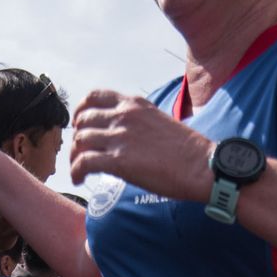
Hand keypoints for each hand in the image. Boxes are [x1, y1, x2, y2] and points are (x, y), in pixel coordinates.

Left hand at [67, 89, 211, 200]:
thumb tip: (124, 135)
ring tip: (78, 170)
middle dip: (76, 137)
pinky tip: (79, 180)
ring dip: (74, 157)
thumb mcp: (159, 121)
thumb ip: (137, 122)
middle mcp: (124, 116)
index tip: (80, 123)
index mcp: (134, 104)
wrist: (202, 166)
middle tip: (79, 152)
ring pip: (80, 141)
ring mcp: (120, 137)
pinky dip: (76, 172)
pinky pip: (84, 163)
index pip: (94, 96)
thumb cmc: (188, 150)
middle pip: (83, 120)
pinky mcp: (118, 161)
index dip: (81, 110)